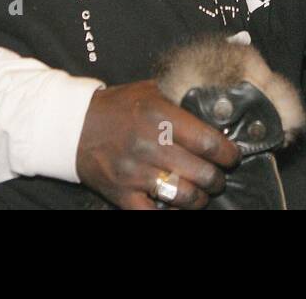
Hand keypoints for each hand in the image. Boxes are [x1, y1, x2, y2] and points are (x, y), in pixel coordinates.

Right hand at [75, 79, 239, 208]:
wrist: (73, 126)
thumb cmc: (119, 106)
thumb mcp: (151, 91)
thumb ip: (181, 100)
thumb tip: (217, 109)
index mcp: (160, 116)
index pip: (208, 142)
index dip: (228, 154)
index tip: (232, 156)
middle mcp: (149, 145)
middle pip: (202, 173)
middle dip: (217, 179)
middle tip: (218, 177)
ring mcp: (135, 172)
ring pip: (184, 196)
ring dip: (199, 199)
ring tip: (201, 193)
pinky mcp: (121, 193)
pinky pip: (153, 214)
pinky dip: (169, 212)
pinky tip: (176, 206)